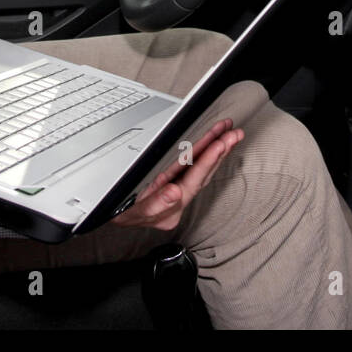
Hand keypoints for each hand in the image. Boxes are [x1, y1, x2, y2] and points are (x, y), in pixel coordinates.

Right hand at [107, 118, 243, 231]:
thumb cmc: (123, 215)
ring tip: (228, 132)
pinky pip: (193, 165)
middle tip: (234, 134)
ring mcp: (178, 190)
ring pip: (201, 167)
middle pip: (204, 172)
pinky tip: (213, 142)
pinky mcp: (172, 181)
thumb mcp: (134, 213)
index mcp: (173, 206)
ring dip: (216, 149)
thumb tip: (173, 192)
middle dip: (220, 151)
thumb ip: (155, 205)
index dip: (207, 161)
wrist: (117, 219)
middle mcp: (179, 198)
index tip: (219, 144)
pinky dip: (204, 152)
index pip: (194, 180)